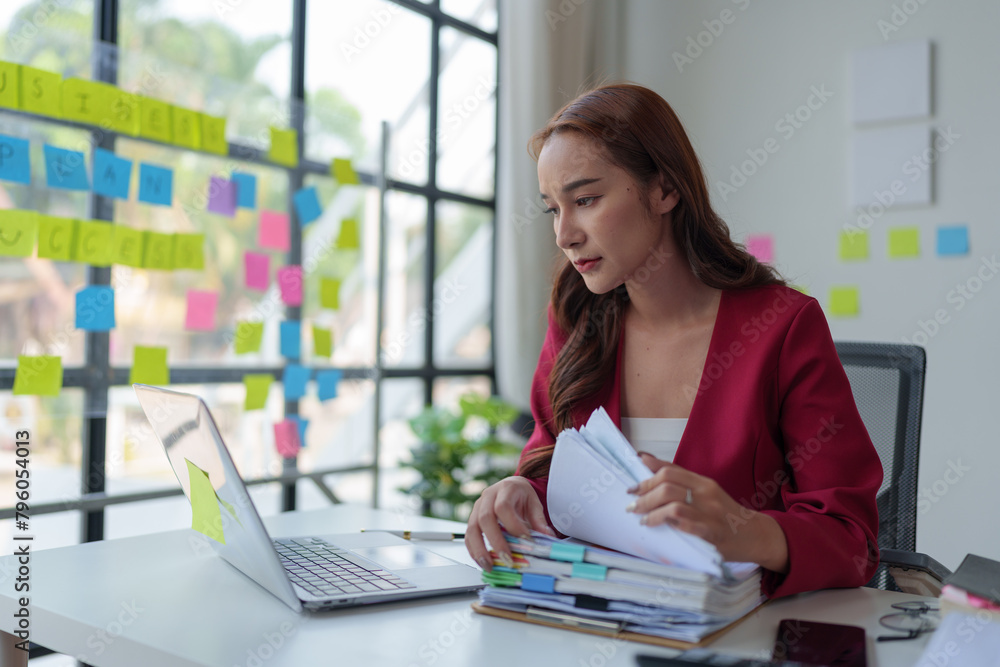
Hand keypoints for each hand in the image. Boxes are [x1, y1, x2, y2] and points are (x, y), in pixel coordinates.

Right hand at [466, 476, 554, 571]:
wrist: (511, 487)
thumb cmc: (522, 496)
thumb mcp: (534, 504)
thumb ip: (539, 521)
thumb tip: (547, 538)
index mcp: (505, 489)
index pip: (503, 507)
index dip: (513, 525)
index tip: (525, 541)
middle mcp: (488, 496)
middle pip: (485, 518)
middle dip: (496, 542)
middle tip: (507, 559)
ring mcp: (477, 507)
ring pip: (472, 528)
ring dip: (480, 550)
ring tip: (490, 566)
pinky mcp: (472, 519)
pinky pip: (468, 536)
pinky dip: (474, 551)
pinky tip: (483, 562)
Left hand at [629, 454, 788, 571]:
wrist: (756, 536)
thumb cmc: (725, 515)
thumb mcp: (706, 493)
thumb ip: (681, 482)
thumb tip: (647, 462)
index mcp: (703, 483)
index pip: (670, 470)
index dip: (647, 474)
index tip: (631, 482)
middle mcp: (706, 494)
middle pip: (667, 485)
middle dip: (644, 494)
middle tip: (632, 504)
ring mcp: (709, 513)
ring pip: (672, 504)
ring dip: (651, 511)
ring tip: (642, 518)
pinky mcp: (712, 533)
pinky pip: (685, 524)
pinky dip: (667, 524)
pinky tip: (658, 527)